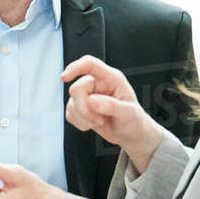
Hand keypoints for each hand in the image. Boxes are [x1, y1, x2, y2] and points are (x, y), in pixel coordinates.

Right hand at [61, 55, 162, 172]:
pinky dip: (80, 123)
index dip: (75, 67)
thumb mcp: (129, 114)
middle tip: (99, 120)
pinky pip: (69, 114)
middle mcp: (97, 84)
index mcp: (111, 79)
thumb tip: (92, 100)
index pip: (89, 64)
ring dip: (84, 118)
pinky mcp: (81, 108)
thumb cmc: (134, 120)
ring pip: (71, 103)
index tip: (64, 77)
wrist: (131, 134)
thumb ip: (112, 106)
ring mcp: (87, 96)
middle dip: (84, 109)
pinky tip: (93, 124)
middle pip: (76, 89)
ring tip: (100, 121)